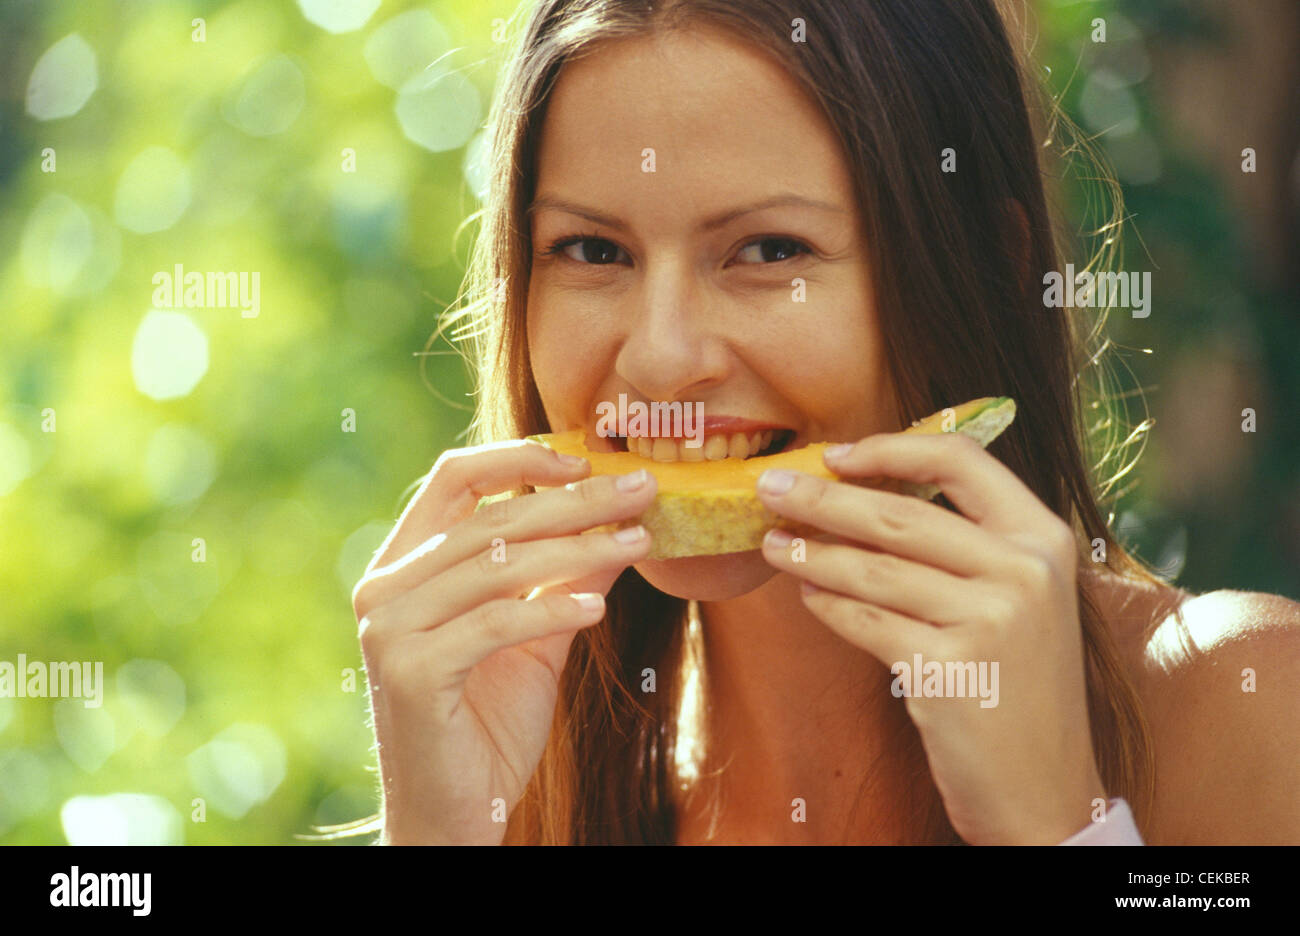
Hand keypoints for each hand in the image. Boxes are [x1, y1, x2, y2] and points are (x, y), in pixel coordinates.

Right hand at [351, 440, 655, 843]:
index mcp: (404, 564)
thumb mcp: (538, 637)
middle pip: (489, 518)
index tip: (588, 459)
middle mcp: (385, 586)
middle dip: (574, 500)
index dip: (520, 457)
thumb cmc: (490, 724)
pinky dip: (550, 609)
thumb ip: (568, 577)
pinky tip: (597, 608)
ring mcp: (389, 628)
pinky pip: (493, 622)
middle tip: (640, 488)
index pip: (454, 478)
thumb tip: (622, 522)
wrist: (456, 815)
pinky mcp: (410, 670)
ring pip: (496, 564)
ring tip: (639, 542)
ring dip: (578, 549)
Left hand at [756, 431, 1106, 844]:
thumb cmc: (1019, 686)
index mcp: (1044, 538)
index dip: (892, 448)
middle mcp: (1025, 571)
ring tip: (773, 544)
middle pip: (901, 514)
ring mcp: (991, 621)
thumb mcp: (1020, 600)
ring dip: (811, 553)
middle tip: (770, 487)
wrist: (1047, 790)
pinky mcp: (950, 671)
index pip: (963, 460)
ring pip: (873, 568)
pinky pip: (866, 622)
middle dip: (823, 497)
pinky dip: (828, 606)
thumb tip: (859, 495)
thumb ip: (964, 545)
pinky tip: (807, 595)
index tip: (836, 454)